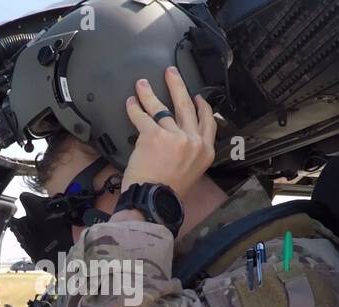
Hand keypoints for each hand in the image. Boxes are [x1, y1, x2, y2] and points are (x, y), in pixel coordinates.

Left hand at [120, 67, 216, 200]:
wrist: (154, 201)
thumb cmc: (168, 193)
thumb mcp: (191, 174)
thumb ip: (190, 155)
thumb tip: (182, 143)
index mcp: (205, 152)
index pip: (208, 122)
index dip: (202, 107)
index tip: (197, 98)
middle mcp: (193, 141)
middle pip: (186, 107)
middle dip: (177, 86)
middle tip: (171, 72)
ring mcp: (174, 136)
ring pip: (161, 108)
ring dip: (149, 94)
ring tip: (142, 84)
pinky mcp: (154, 135)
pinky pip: (142, 117)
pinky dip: (134, 108)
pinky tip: (130, 102)